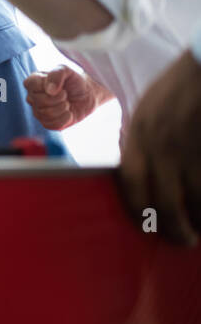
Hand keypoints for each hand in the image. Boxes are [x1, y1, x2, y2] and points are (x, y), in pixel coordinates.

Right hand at [23, 66, 108, 129]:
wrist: (88, 95)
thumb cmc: (74, 81)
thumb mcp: (67, 70)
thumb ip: (56, 74)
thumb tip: (49, 91)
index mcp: (33, 82)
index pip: (31, 85)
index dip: (49, 86)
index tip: (60, 85)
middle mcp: (32, 97)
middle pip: (40, 102)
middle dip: (59, 98)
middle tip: (66, 95)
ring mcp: (38, 111)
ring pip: (46, 114)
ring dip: (63, 108)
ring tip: (67, 103)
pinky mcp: (47, 123)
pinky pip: (52, 125)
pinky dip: (65, 119)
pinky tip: (69, 113)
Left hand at [119, 49, 200, 245]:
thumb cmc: (181, 84)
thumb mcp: (149, 107)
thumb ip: (141, 139)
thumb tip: (139, 172)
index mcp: (139, 133)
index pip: (129, 183)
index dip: (137, 210)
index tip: (145, 225)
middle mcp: (162, 146)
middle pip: (163, 202)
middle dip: (173, 228)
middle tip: (183, 239)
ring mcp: (192, 151)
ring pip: (196, 203)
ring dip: (199, 221)